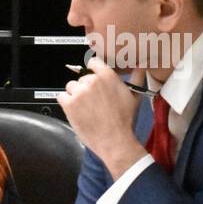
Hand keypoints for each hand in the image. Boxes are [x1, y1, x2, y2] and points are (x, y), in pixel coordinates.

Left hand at [57, 56, 146, 179]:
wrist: (114, 140)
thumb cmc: (124, 121)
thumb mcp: (134, 96)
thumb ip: (137, 77)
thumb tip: (140, 67)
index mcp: (107, 76)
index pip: (93, 62)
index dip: (92, 71)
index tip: (93, 79)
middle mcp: (92, 81)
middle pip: (82, 78)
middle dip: (86, 88)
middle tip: (94, 102)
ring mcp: (79, 92)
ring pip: (71, 87)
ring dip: (76, 96)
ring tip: (86, 108)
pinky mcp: (69, 104)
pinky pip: (61, 97)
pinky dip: (66, 104)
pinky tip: (77, 112)